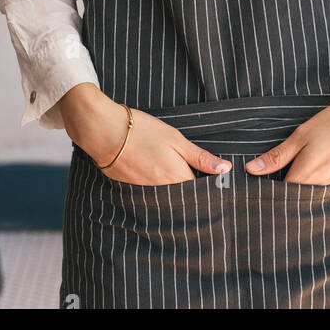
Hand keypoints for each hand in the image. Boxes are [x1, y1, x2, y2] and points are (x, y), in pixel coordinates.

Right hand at [59, 83, 231, 186]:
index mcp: (177, 178)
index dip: (209, 187)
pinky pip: (153, 197)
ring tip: (172, 175)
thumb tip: (225, 169)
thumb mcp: (175, 139)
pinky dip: (158, 190)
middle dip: (193, 192)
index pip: (201, 193)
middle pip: (185, 199)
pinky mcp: (133, 192)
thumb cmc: (141, 131)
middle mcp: (163, 192)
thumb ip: (201, 157)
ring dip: (175, 191)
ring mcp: (147, 194)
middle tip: (195, 178)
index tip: (216, 182)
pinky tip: (155, 175)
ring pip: (169, 198)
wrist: (104, 132)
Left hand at [244, 66, 329, 185]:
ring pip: (311, 189)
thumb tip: (252, 170)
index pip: (280, 192)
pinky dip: (319, 177)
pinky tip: (321, 160)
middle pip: (295, 193)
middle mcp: (320, 186)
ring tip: (299, 163)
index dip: (268, 187)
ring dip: (303, 180)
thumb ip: (278, 155)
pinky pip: (326, 184)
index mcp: (305, 176)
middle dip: (284, 186)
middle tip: (276, 170)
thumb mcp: (302, 135)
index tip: (258, 180)